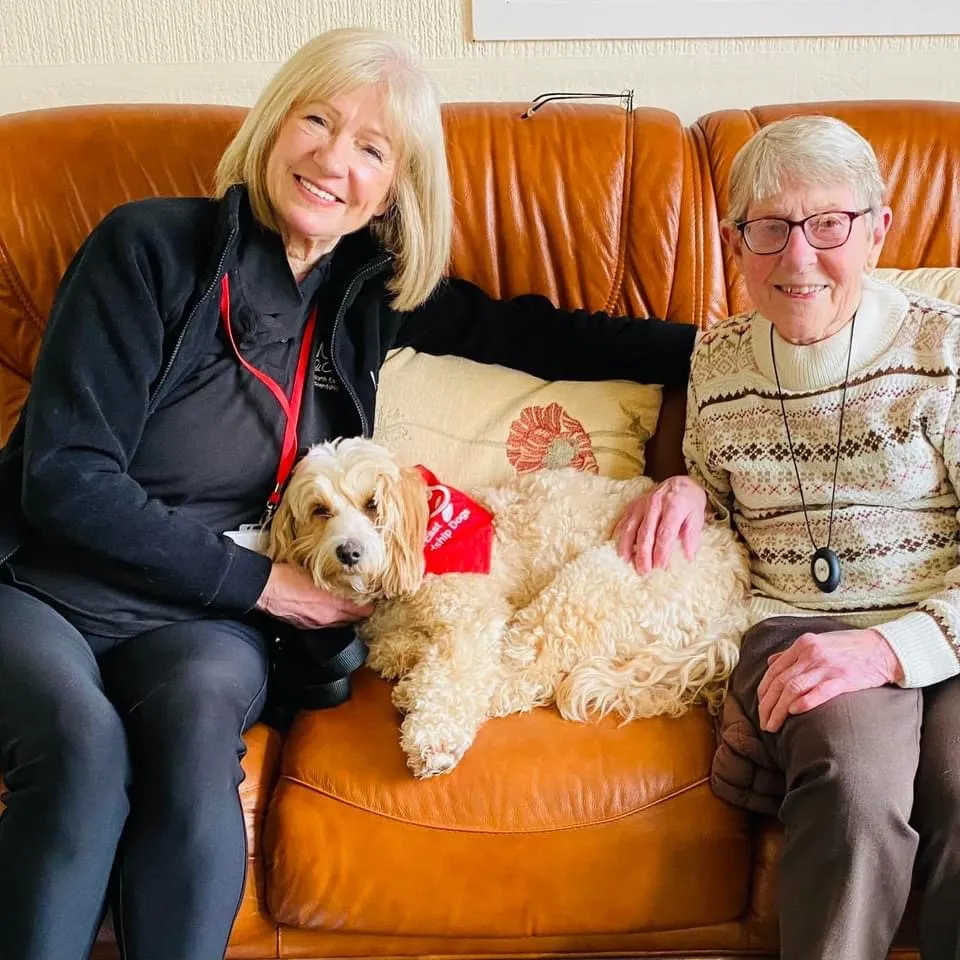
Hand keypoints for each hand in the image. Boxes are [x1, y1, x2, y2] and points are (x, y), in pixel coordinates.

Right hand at [254, 563, 373, 628]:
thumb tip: (345, 576)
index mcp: (332, 605)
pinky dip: (333, 617)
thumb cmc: (285, 577)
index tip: (375, 597)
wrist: (264, 589)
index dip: (371, 604)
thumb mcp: (315, 572)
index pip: (362, 610)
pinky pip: (327, 624)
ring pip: (341, 623)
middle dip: (361, 610)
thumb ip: (333, 578)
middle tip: (366, 600)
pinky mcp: (306, 626)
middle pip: (354, 619)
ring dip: (347, 615)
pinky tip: (330, 608)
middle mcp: (327, 618)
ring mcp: (316, 624)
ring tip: (350, 604)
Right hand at [614, 476, 706, 573]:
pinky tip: (619, 548)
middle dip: (643, 554)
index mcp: (674, 506)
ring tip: (627, 562)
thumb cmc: (690, 502)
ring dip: (627, 547)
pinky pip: (624, 521)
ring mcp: (641, 504)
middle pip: (646, 533)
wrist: (680, 482)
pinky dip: (620, 535)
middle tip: (644, 571)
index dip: (661, 551)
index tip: (660, 567)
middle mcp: (655, 504)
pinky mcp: (633, 505)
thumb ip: (692, 537)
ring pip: (631, 527)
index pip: (665, 533)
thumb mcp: (697, 517)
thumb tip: (688, 557)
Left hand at [757, 628, 903, 732]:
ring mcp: (827, 666)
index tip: (760, 706)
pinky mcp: (844, 679)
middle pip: (781, 682)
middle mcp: (811, 654)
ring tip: (773, 725)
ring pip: (793, 688)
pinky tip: (794, 713)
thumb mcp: (817, 642)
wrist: (883, 649)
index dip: (764, 691)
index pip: (774, 671)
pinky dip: (804, 702)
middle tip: (763, 722)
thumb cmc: (849, 648)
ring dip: (779, 710)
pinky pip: (819, 691)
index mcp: (803, 645)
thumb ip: (794, 653)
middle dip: (767, 705)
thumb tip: (771, 663)